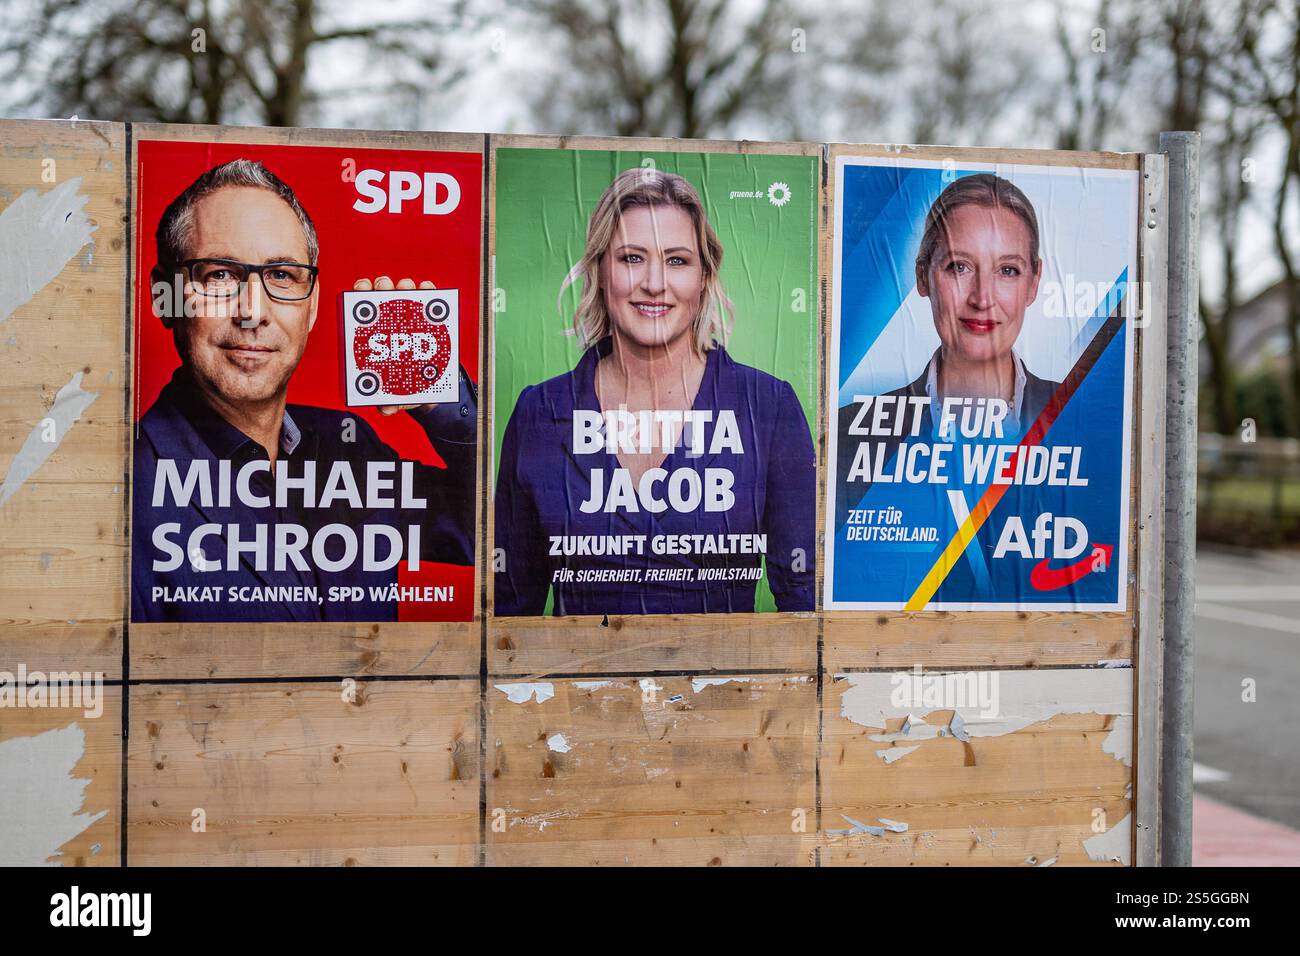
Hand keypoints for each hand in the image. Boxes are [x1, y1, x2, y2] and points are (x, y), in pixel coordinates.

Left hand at [353, 276, 441, 416]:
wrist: (430, 385)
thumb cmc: (405, 386)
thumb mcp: (397, 395)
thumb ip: (390, 402)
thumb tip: (386, 409)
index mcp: (372, 337)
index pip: (361, 310)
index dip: (359, 296)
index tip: (362, 289)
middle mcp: (388, 322)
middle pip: (381, 296)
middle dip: (382, 287)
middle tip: (386, 288)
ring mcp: (409, 317)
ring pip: (403, 293)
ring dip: (405, 287)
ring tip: (409, 288)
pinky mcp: (429, 318)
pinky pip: (428, 300)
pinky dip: (428, 291)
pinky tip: (428, 289)